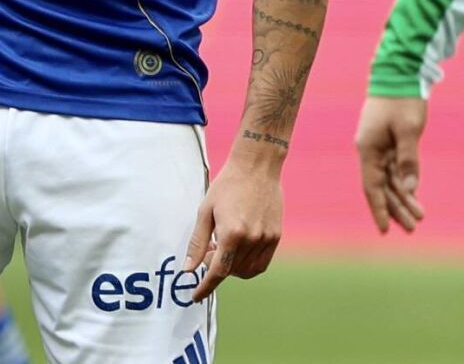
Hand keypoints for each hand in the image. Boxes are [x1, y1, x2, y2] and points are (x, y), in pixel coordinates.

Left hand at [187, 151, 284, 297]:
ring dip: (233, 267)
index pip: (217, 273)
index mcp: (232, 233)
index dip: (205, 288)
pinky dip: (248, 264)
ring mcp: (267, 238)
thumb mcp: (205, 212)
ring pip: (247, 270)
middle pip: (231, 271)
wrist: (258, 166)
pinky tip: (240, 248)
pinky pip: (262, 262)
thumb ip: (197, 243)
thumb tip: (187, 269)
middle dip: (216, 268)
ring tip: (225, 246)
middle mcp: (252, 239)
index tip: (196, 297)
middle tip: (210, 250)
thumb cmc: (227, 185)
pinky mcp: (276, 235)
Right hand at [354, 95, 427, 232]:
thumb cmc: (403, 99)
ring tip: (418, 217)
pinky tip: (413, 194)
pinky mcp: (388, 139)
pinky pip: (394, 167)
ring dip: (403, 197)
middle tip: (413, 228)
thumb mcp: (409, 130)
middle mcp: (370, 150)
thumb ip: (408, 160)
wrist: (400, 70)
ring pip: (389, 178)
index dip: (380, 210)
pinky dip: (404, 181)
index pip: (372, 187)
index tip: (386, 230)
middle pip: (382, 186)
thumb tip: (410, 189)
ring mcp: (378, 144)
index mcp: (368, 149)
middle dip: (397, 208)